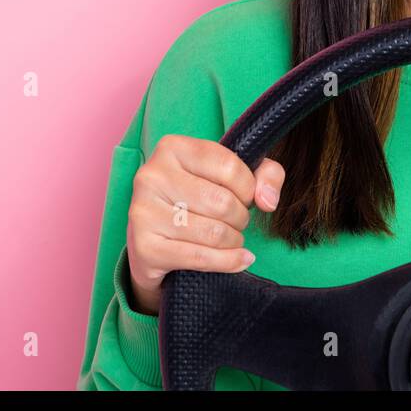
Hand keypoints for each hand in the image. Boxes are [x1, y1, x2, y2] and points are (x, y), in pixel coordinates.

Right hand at [125, 134, 286, 315]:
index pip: (230, 167)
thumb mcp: (235, 175)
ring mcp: (143, 212)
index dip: (249, 188)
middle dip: (240, 218)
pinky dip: (228, 262)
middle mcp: (152, 176)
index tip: (246, 197)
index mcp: (172, 148)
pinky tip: (239, 259)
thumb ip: (266, 174)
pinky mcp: (144, 248)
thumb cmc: (198, 200)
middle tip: (236, 222)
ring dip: (234, 241)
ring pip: (213, 232)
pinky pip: (200, 258)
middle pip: (222, 202)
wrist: (154, 242)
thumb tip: (267, 201)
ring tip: (231, 238)